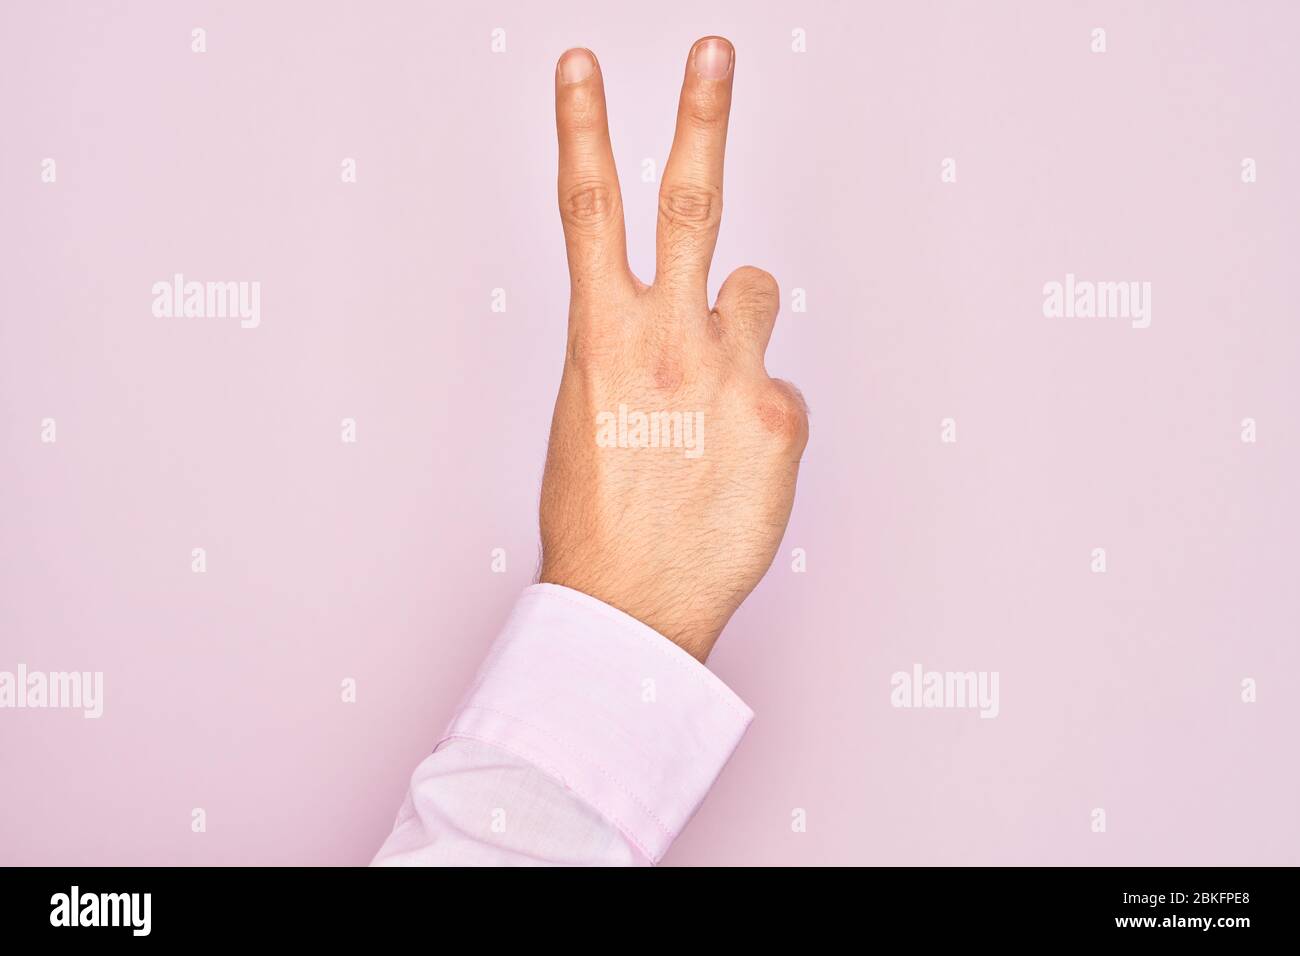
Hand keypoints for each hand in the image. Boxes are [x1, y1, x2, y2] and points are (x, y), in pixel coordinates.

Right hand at [538, 37, 807, 662]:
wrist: (630, 604)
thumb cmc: (599, 516)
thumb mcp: (588, 414)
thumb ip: (631, 350)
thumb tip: (694, 323)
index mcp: (599, 338)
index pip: (587, 210)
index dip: (582, 128)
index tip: (581, 67)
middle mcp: (666, 340)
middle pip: (689, 201)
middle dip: (701, 116)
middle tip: (714, 51)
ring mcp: (729, 372)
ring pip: (758, 291)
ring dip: (743, 320)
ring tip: (715, 389)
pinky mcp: (779, 414)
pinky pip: (782, 384)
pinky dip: (762, 412)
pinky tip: (736, 461)